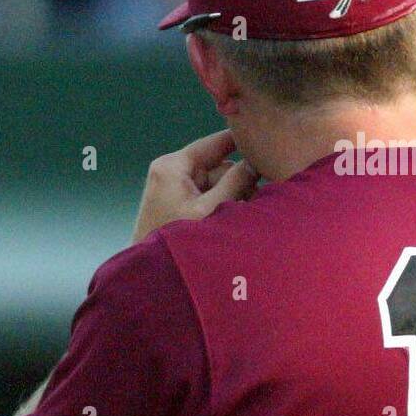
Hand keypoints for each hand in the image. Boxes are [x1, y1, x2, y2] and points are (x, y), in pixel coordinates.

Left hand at [132, 129, 257, 242]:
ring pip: (217, 183)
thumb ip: (235, 183)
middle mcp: (172, 171)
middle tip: (254, 201)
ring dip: (233, 198)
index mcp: (173, 166)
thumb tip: (255, 163)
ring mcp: (174, 188)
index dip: (241, 140)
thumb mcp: (210, 210)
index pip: (214, 143)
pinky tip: (231, 222)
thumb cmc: (175, 244)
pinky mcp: (178, 204)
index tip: (267, 138)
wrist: (148, 276)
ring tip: (241, 217)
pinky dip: (222, 207)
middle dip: (238, 183)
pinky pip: (208, 197)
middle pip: (219, 166)